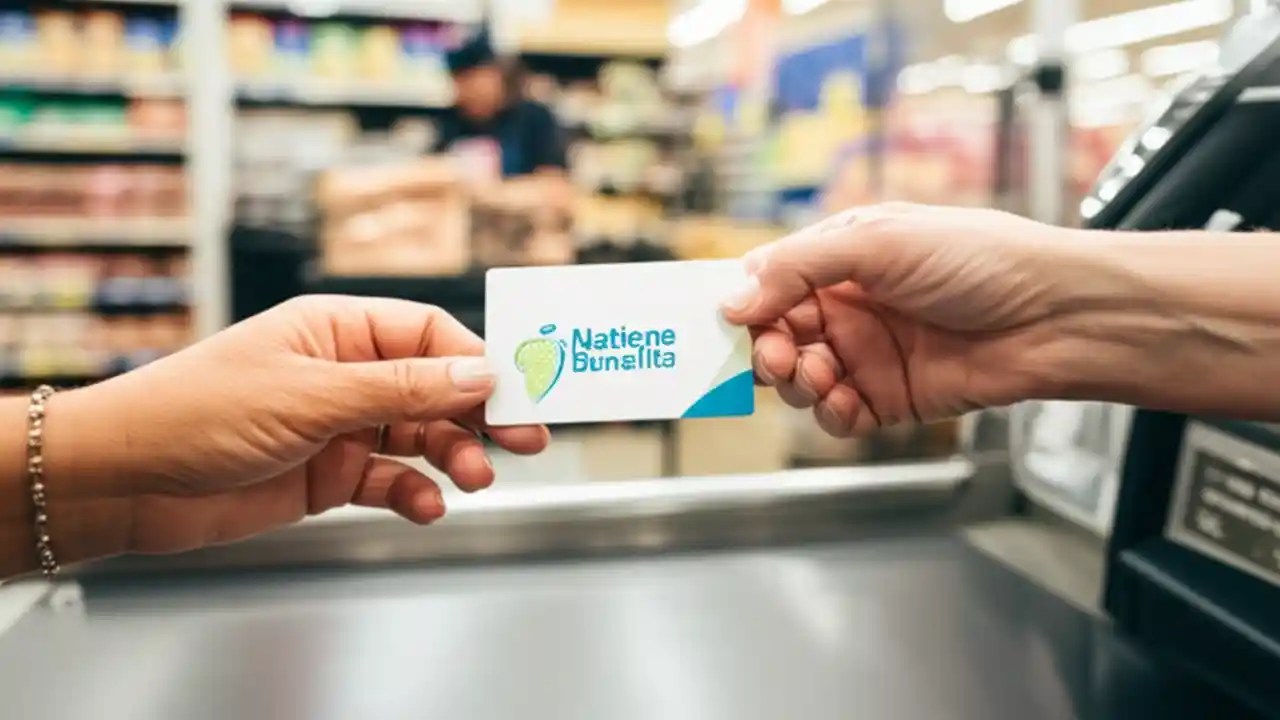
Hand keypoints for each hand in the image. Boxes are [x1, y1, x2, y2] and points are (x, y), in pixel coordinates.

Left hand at [42, 296, 548, 560]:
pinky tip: (426, 508)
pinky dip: (414, 493)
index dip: (479, 362)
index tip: (519, 394)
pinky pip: (389, 480)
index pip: (431, 335)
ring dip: (453, 458)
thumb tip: (482, 372)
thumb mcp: (313, 394)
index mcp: (340, 329)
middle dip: (480, 416)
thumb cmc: (202, 410)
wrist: (126, 481)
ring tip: (475, 481)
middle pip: (436, 388)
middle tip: (524, 444)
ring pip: (420, 437)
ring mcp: (338, 425)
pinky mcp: (328, 474)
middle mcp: (346, 373)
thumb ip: (403, 389)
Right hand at [721, 203, 1107, 436]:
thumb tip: (734, 298)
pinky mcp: (890, 398)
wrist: (1054, 316)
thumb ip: (800, 267)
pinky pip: (837, 415)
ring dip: (794, 380)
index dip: (742, 301)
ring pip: (799, 379)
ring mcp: (868, 354)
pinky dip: (828, 412)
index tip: (716, 320)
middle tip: (776, 353)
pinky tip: (842, 399)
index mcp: (843, 258)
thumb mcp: (879, 240)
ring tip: (815, 373)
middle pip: (775, 335)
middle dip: (764, 347)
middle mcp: (850, 306)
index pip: (770, 281)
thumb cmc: (981, 259)